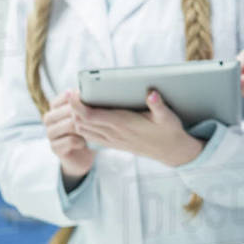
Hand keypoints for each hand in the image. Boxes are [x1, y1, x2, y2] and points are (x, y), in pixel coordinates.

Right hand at [43, 91, 95, 185]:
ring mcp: (51, 134)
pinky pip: (69, 140)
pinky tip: (86, 141)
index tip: (90, 98)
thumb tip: (102, 90)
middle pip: (65, 110)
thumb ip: (88, 103)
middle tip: (97, 114)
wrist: (83, 154)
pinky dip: (81, 140)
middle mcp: (50, 119)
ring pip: (68, 125)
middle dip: (83, 112)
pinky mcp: (55, 147)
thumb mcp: (88, 114)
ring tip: (94, 128)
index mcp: (56, 108)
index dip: (76, 97)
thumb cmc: (88, 129)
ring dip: (84, 126)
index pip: (62, 97)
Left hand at [70, 89, 203, 167]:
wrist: (171, 151)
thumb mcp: (167, 116)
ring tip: (77, 102)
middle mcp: (114, 133)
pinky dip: (82, 126)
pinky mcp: (113, 144)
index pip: (90, 116)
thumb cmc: (169, 131)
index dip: (77, 105)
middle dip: (72, 108)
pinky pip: (90, 136)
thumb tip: (151, 93)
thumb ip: (158, 104)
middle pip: (81, 122)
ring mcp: (112, 140)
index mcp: (123, 124)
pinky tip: (84, 117)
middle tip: (72, 92)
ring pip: (83, 130)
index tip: (72, 92)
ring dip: (75, 117)